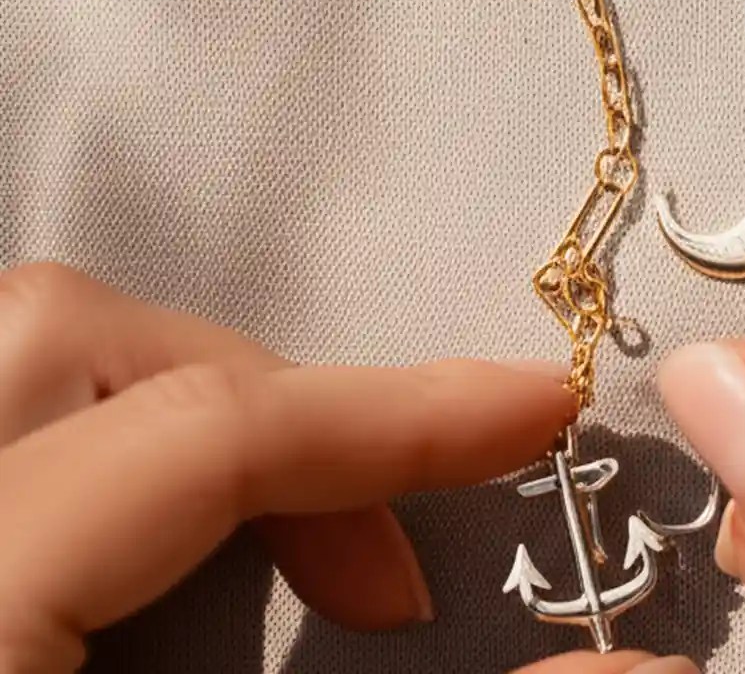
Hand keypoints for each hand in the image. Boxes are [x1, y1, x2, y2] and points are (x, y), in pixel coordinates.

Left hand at [0, 263, 695, 673]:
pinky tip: (185, 572)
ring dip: (192, 421)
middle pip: (84, 342)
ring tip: (303, 551)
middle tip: (383, 554)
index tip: (524, 412)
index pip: (199, 432)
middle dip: (279, 409)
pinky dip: (120, 468)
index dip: (394, 413)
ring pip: (35, 365)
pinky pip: (11, 446)